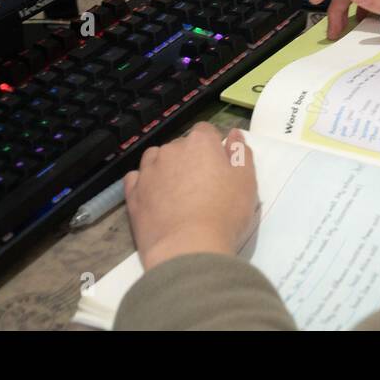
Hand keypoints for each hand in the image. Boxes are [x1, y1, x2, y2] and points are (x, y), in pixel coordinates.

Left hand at [124, 123, 258, 270]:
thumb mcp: (246, 182)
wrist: (188, 248)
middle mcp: (171, 150)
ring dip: (165, 167)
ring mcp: (148, 171)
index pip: (206, 131)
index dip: (213, 147)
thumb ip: (240, 154)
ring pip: (156, 158)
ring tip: (177, 192)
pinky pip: (136, 178)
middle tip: (203, 187)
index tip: (219, 167)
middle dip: (190, 159)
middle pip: (181, 146)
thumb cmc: (224, 213)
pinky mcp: (133, 193)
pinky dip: (144, 183)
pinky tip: (154, 197)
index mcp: (200, 143)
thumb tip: (234, 134)